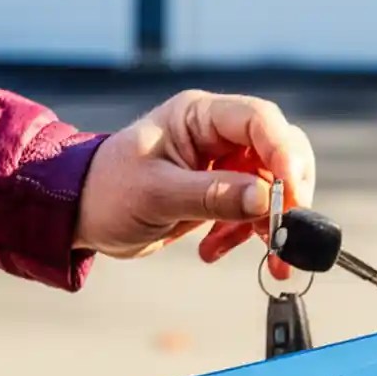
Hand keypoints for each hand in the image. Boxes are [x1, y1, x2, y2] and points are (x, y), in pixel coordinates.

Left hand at [74, 90, 314, 275]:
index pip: (259, 120)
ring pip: (273, 186)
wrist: (83, 214)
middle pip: (278, 152)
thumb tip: (266, 200)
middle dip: (287, 194)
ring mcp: (224, 163)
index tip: (293, 194)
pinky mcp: (223, 192)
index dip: (283, 153)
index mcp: (199, 116)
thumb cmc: (107, 191)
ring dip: (271, 224)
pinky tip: (214, 251)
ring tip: (268, 260)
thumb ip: (212, 196)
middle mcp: (218, 134)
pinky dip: (247, 235)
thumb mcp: (156, 195)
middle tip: (285, 231)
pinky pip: (255, 210)